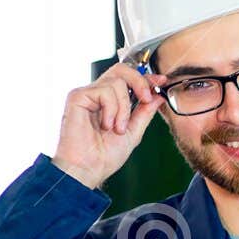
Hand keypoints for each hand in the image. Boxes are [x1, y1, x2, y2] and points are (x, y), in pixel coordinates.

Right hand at [51, 64, 169, 190]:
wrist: (88, 168)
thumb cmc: (105, 155)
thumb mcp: (133, 132)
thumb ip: (144, 112)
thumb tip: (158, 96)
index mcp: (110, 102)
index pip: (128, 79)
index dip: (146, 78)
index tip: (162, 81)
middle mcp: (97, 94)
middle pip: (121, 70)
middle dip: (139, 82)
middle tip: (146, 99)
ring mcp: (87, 94)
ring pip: (116, 82)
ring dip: (123, 108)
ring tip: (117, 128)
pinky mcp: (77, 96)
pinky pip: (104, 91)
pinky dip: (112, 109)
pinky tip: (106, 125)